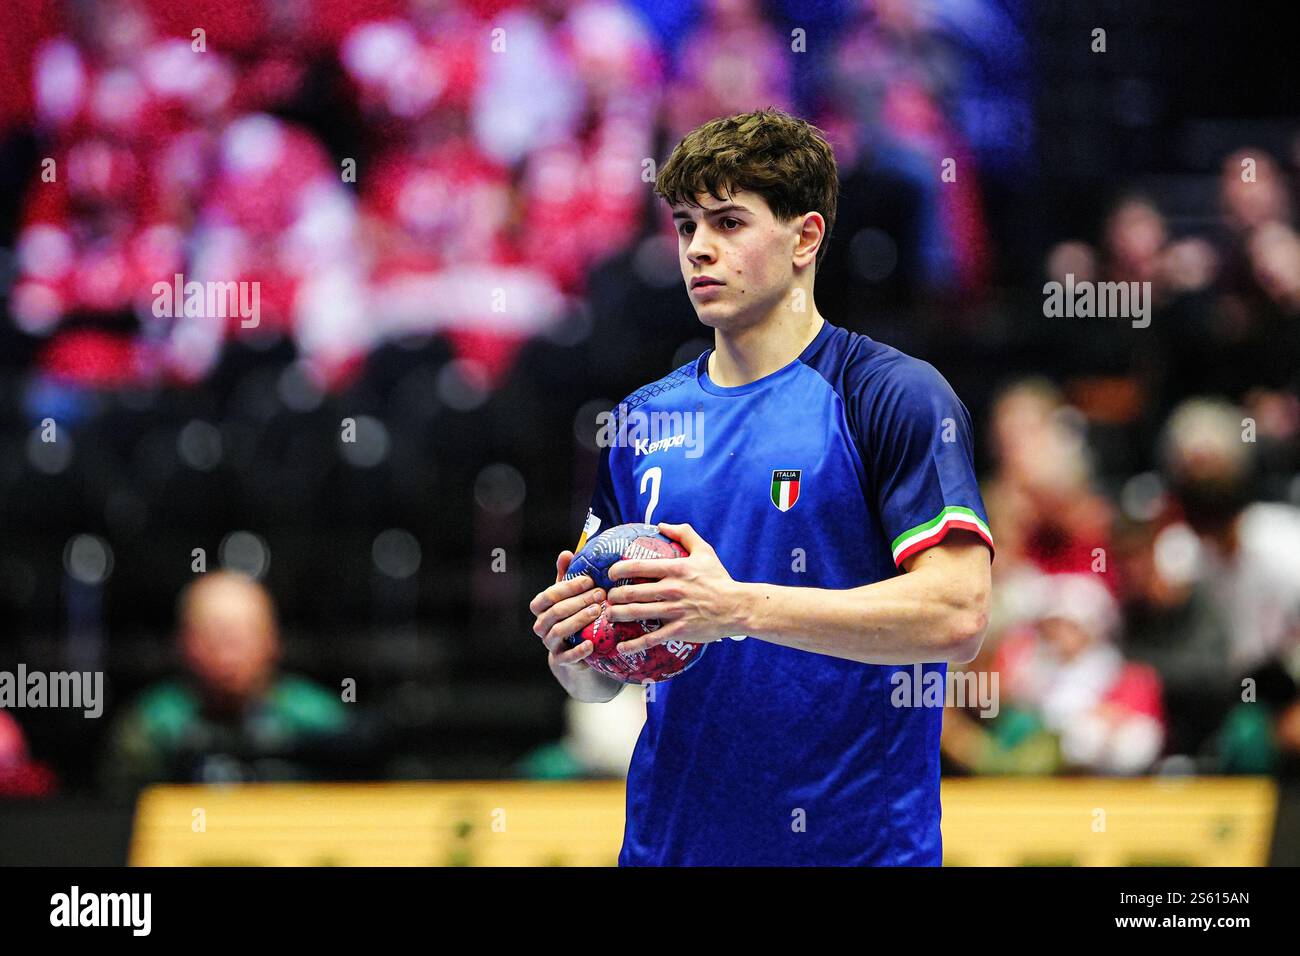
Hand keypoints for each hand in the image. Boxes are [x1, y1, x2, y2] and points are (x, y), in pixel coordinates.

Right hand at [530, 550, 606, 668]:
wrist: (575, 651)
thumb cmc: (572, 615)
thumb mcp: (569, 596)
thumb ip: (566, 576)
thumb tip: (566, 553)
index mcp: (541, 608)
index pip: (548, 596)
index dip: (567, 587)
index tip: (589, 580)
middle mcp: (541, 626)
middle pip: (555, 612)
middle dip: (578, 601)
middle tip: (600, 594)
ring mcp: (550, 644)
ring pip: (558, 631)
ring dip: (579, 620)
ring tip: (598, 611)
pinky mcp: (561, 660)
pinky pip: (566, 656)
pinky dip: (578, 651)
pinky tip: (591, 644)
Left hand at [604, 522, 744, 654]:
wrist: (737, 607)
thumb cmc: (719, 579)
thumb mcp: (704, 551)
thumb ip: (684, 533)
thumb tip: (662, 525)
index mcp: (675, 569)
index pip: (638, 567)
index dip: (618, 569)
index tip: (611, 574)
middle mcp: (671, 590)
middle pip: (632, 592)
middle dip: (614, 596)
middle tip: (608, 597)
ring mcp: (674, 611)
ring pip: (636, 613)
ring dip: (617, 615)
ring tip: (609, 615)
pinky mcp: (679, 630)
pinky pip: (651, 638)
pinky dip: (634, 644)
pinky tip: (622, 647)